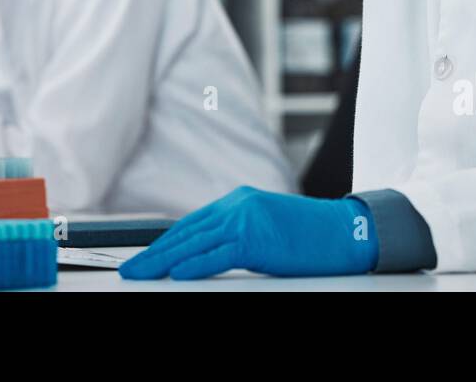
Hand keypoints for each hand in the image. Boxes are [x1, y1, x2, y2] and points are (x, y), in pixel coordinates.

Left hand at [119, 187, 378, 279]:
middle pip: (186, 233)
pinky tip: (178, 273)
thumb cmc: (310, 237)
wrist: (344, 232)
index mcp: (238, 203)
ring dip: (163, 260)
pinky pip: (219, 253)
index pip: (191, 225)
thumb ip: (237, 238)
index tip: (145, 258)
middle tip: (130, 269)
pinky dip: (196, 263)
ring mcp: (247, 219)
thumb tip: (206, 257)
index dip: (165, 243)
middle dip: (155, 253)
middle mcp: (237, 205)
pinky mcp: (257, 238)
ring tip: (141, 272)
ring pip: (195, 242)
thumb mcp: (266, 231)